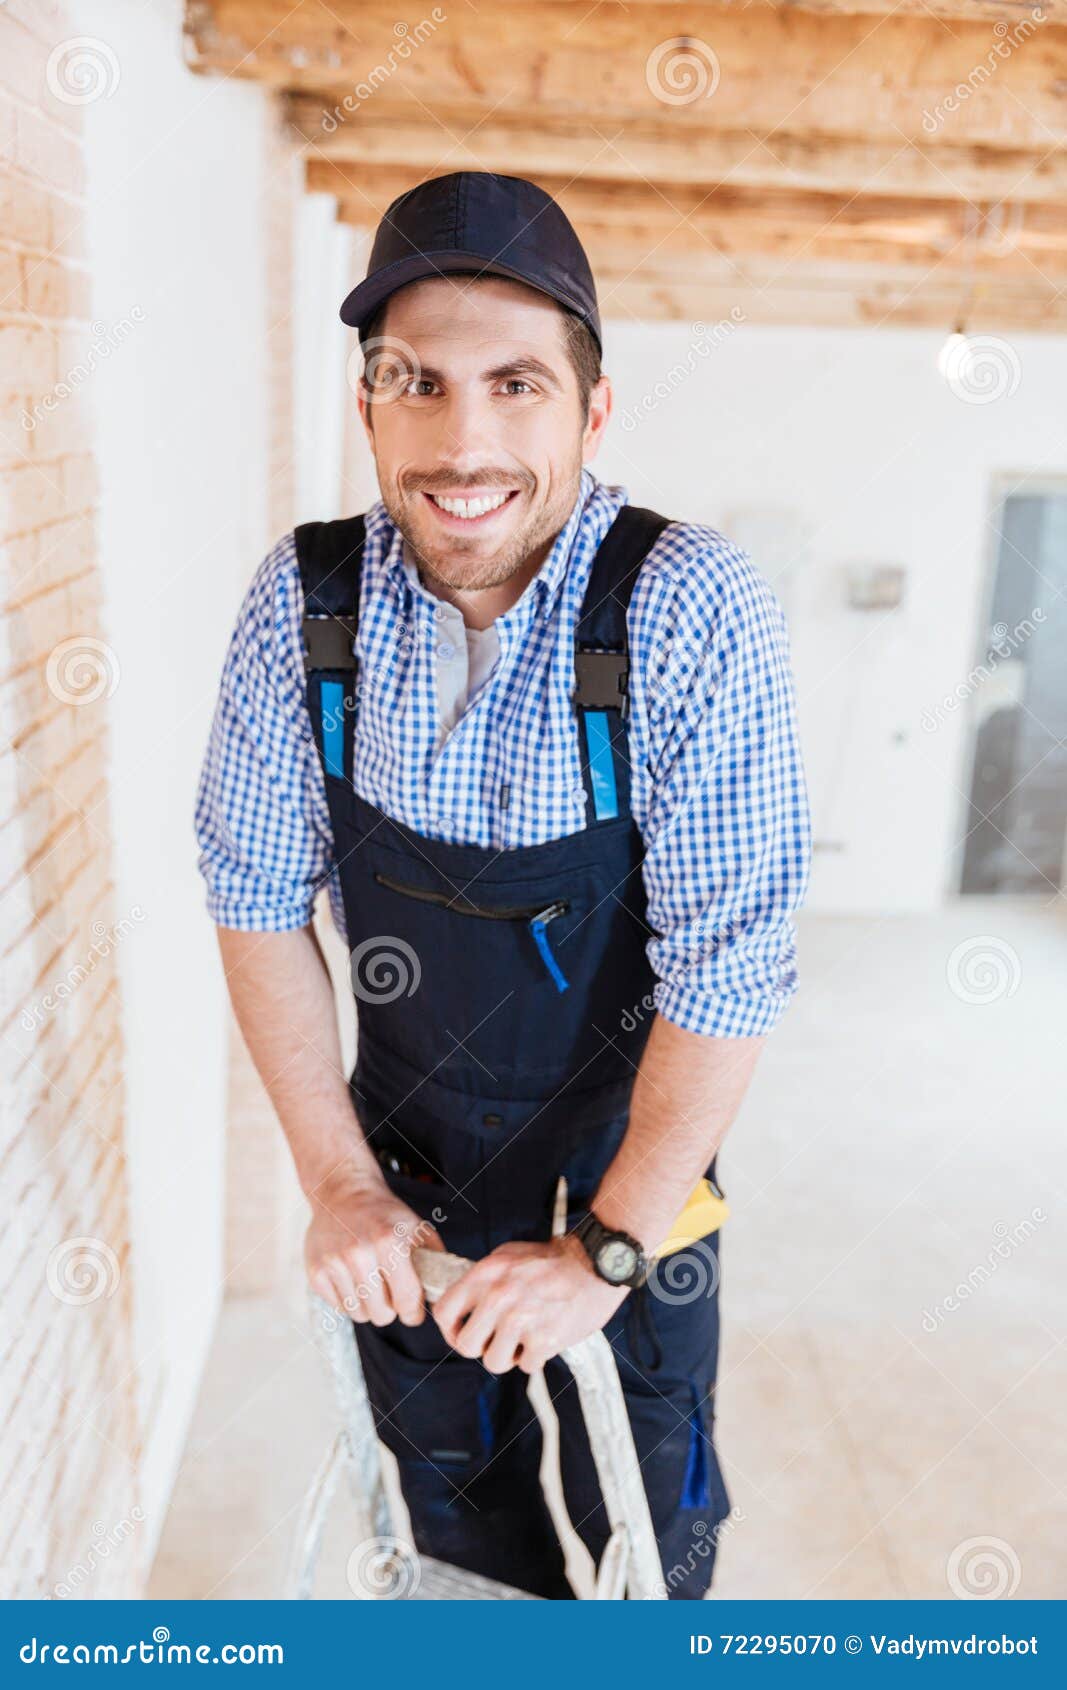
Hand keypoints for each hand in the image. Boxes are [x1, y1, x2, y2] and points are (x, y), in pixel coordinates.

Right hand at [304, 1166, 444, 1326]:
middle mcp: (359, 1254)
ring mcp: (334, 1264)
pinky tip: (353, 1280)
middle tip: (391, 1295)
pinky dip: (349, 1300)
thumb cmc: (385, 1214)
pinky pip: (339, 1307)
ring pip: (359, 1314)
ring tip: (372, 1285)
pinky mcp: (316, 1271)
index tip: (413, 1312)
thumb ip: (436, 1260)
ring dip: (369, 1306)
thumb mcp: (418, 1228)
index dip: (414, 1313)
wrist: (343, 1192)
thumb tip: (446, 1295)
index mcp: (389, 1242)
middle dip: (391, 1309)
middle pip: (382, 1315)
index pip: (407, 1300)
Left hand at [433, 1234, 627, 1373]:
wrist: (595, 1264)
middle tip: (497, 1341)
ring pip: (494, 1362)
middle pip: (466, 1345)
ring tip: (523, 1340)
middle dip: (481, 1348)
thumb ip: (482, 1280)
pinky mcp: (545, 1339)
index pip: (444, 1312)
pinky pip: (526, 1366)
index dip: (449, 1330)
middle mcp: (498, 1297)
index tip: (462, 1335)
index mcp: (485, 1274)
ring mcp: (521, 1319)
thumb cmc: (552, 1262)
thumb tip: (463, 1307)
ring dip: (509, 1356)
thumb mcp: (508, 1256)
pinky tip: (545, 1339)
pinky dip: (535, 1358)